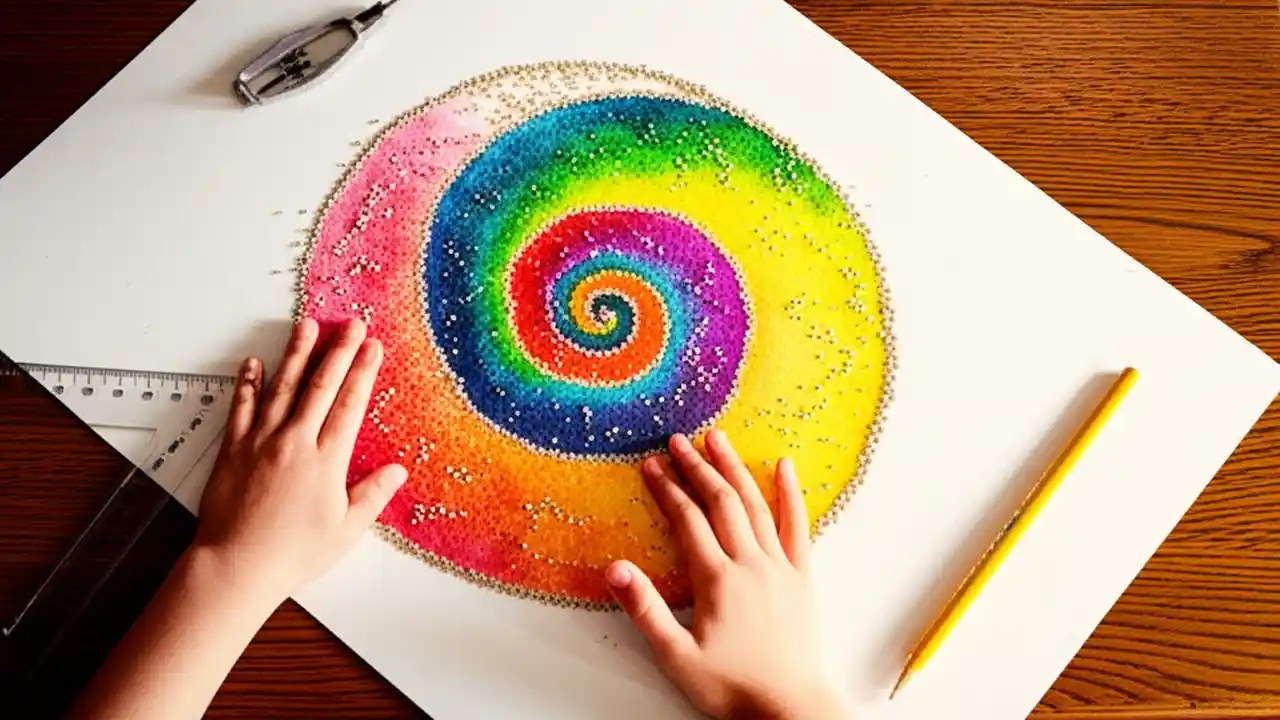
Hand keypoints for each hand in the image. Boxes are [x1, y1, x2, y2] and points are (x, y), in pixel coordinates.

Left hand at [194, 317, 406, 601]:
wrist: (236, 566)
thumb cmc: (293, 553)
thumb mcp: (345, 530)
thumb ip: (372, 496)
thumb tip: (397, 470)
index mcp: (327, 460)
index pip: (350, 404)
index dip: (363, 371)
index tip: (372, 346)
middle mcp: (295, 442)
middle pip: (321, 385)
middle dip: (338, 350)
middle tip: (350, 323)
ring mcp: (261, 442)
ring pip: (283, 387)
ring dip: (297, 354)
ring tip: (307, 325)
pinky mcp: (233, 449)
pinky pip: (242, 407)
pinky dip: (249, 383)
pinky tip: (255, 363)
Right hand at [607, 430, 851, 719]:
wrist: (789, 709)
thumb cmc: (732, 689)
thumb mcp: (677, 657)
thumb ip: (646, 610)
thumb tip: (615, 569)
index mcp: (717, 580)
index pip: (687, 520)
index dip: (666, 489)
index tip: (650, 464)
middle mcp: (750, 564)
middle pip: (720, 502)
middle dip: (696, 467)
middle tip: (677, 440)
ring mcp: (780, 567)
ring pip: (755, 505)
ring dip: (734, 469)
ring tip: (718, 439)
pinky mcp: (801, 577)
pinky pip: (797, 526)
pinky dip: (789, 494)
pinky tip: (784, 468)